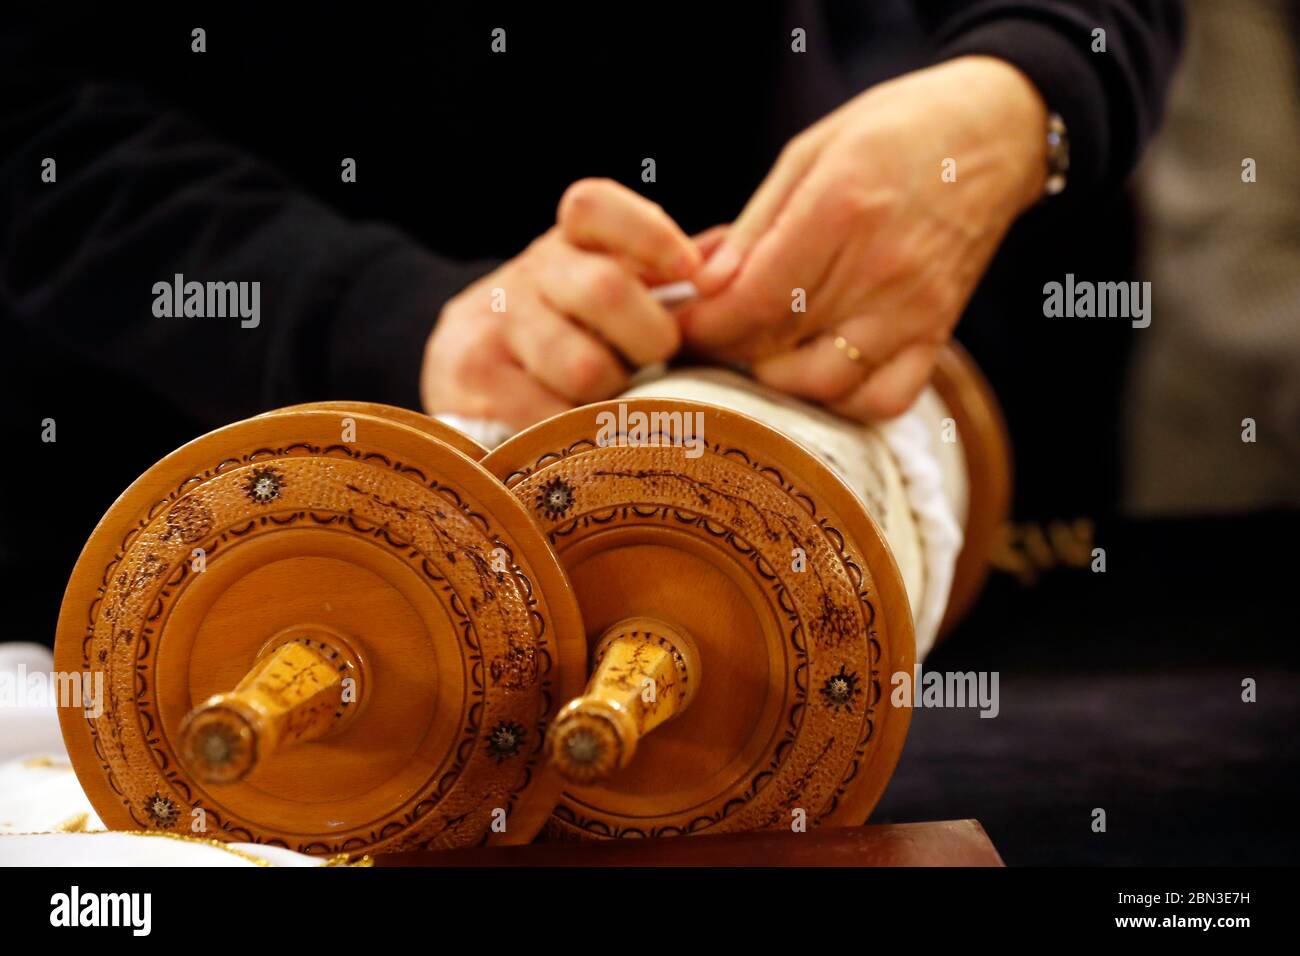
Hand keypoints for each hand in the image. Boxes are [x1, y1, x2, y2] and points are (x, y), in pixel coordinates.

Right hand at [422, 178, 701, 427]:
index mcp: (572, 239)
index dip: (650, 235)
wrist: (469, 367)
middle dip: (649, 339)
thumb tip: (736, 265)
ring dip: (613, 397)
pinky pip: (547, 417)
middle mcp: (528, 272)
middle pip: (606, 291)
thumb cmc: (578, 330)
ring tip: (609, 402)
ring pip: (582, 367)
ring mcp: (493, 324)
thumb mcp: (622, 289)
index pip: (597, 207)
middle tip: (652, 363)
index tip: (691, 273)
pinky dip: (576, 435)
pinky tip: (575, 434)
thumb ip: (679, 276)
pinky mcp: (470, 378)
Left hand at [678, 56, 1047, 419]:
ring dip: (775, 376)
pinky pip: (883, 399)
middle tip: (703, 333)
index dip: (705, 323)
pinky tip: (819, 371)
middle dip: (724, 347)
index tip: (678, 323)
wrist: (997, 132)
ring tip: (758, 347)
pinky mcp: (938, 332)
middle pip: (777, 343)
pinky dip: (842, 400)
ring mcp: (914, 308)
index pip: (754, 299)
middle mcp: (881, 269)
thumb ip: (754, 226)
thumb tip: (701, 283)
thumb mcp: (811, 153)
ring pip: (823, 382)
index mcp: (842, 209)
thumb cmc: (895, 130)